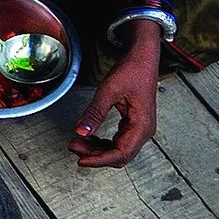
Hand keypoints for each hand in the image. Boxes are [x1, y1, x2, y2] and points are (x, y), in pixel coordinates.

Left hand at [70, 26, 160, 168]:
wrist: (142, 57)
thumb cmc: (132, 70)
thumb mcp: (109, 91)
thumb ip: (94, 112)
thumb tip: (81, 131)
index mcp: (142, 125)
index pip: (121, 153)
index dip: (99, 160)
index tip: (82, 161)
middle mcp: (144, 130)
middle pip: (119, 155)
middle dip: (95, 154)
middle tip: (74, 146)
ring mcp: (139, 127)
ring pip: (117, 149)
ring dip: (97, 149)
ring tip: (77, 142)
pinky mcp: (132, 123)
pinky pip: (117, 140)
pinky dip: (102, 142)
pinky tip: (88, 137)